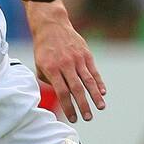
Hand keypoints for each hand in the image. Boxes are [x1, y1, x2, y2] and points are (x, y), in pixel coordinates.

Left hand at [26, 5, 106, 123]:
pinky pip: (93, 70)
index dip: (68, 107)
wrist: (52, 26)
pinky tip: (103, 92)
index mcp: (52, 69)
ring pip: (88, 80)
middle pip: (76, 88)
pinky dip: (99, 82)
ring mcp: (77, 59)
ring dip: (95, 96)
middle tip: (88, 118)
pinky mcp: (86, 54)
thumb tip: (60, 95)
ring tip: (101, 108)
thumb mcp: (40, 65)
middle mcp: (65, 64)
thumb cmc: (44, 49)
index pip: (62, 92)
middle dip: (83, 105)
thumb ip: (48, 81)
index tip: (73, 118)